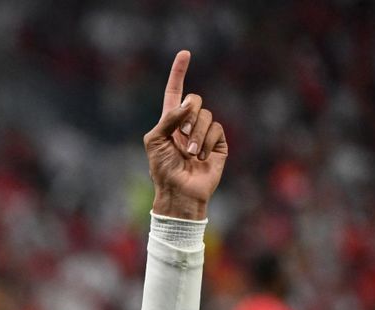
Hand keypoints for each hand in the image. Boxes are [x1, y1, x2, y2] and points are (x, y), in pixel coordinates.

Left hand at [144, 51, 227, 219]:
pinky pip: (217, 129)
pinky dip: (207, 142)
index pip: (175, 92)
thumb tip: (188, 104)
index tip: (185, 53)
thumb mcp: (155, 141)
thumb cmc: (162, 169)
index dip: (179, 73)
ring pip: (207, 115)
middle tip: (181, 137)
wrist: (179, 191)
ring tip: (190, 154)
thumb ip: (168, 119)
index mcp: (170, 121)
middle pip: (195, 100)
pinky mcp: (219, 143)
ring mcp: (204, 133)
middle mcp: (188, 124)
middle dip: (188, 115)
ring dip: (196, 134)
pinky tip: (201, 158)